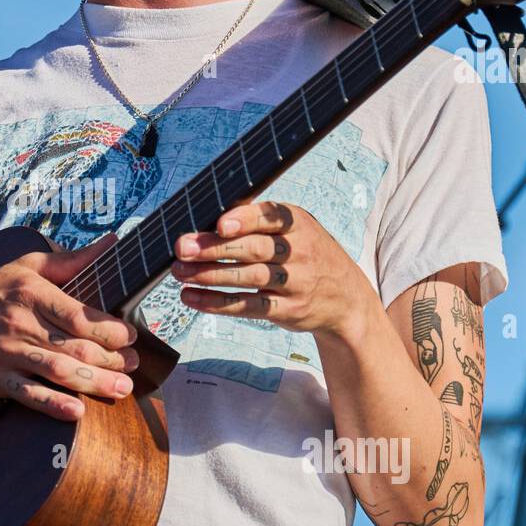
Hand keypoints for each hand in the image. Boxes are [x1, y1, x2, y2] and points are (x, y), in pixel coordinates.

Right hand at [0, 233, 138, 420]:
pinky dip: (55, 405)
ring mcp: (7, 353)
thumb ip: (71, 260)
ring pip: (59, 372)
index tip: (130, 337)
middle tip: (133, 366)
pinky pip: (29, 395)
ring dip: (95, 383)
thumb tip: (112, 243)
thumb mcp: (26, 267)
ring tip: (122, 389)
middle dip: (112, 360)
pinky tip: (78, 412)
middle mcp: (20, 323)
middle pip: (75, 346)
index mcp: (30, 292)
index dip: (110, 330)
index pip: (79, 315)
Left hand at [170, 200, 377, 339]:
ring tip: (179, 272)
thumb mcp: (297, 231)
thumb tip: (207, 214)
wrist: (346, 300)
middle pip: (255, 249)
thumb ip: (261, 222)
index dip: (247, 219)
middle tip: (182, 248)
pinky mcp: (288, 310)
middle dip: (215, 248)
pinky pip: (248, 307)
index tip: (220, 223)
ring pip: (249, 278)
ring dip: (210, 275)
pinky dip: (217, 303)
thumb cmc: (307, 256)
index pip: (273, 217)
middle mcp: (300, 252)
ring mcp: (296, 283)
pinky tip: (192, 298)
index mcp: (299, 224)